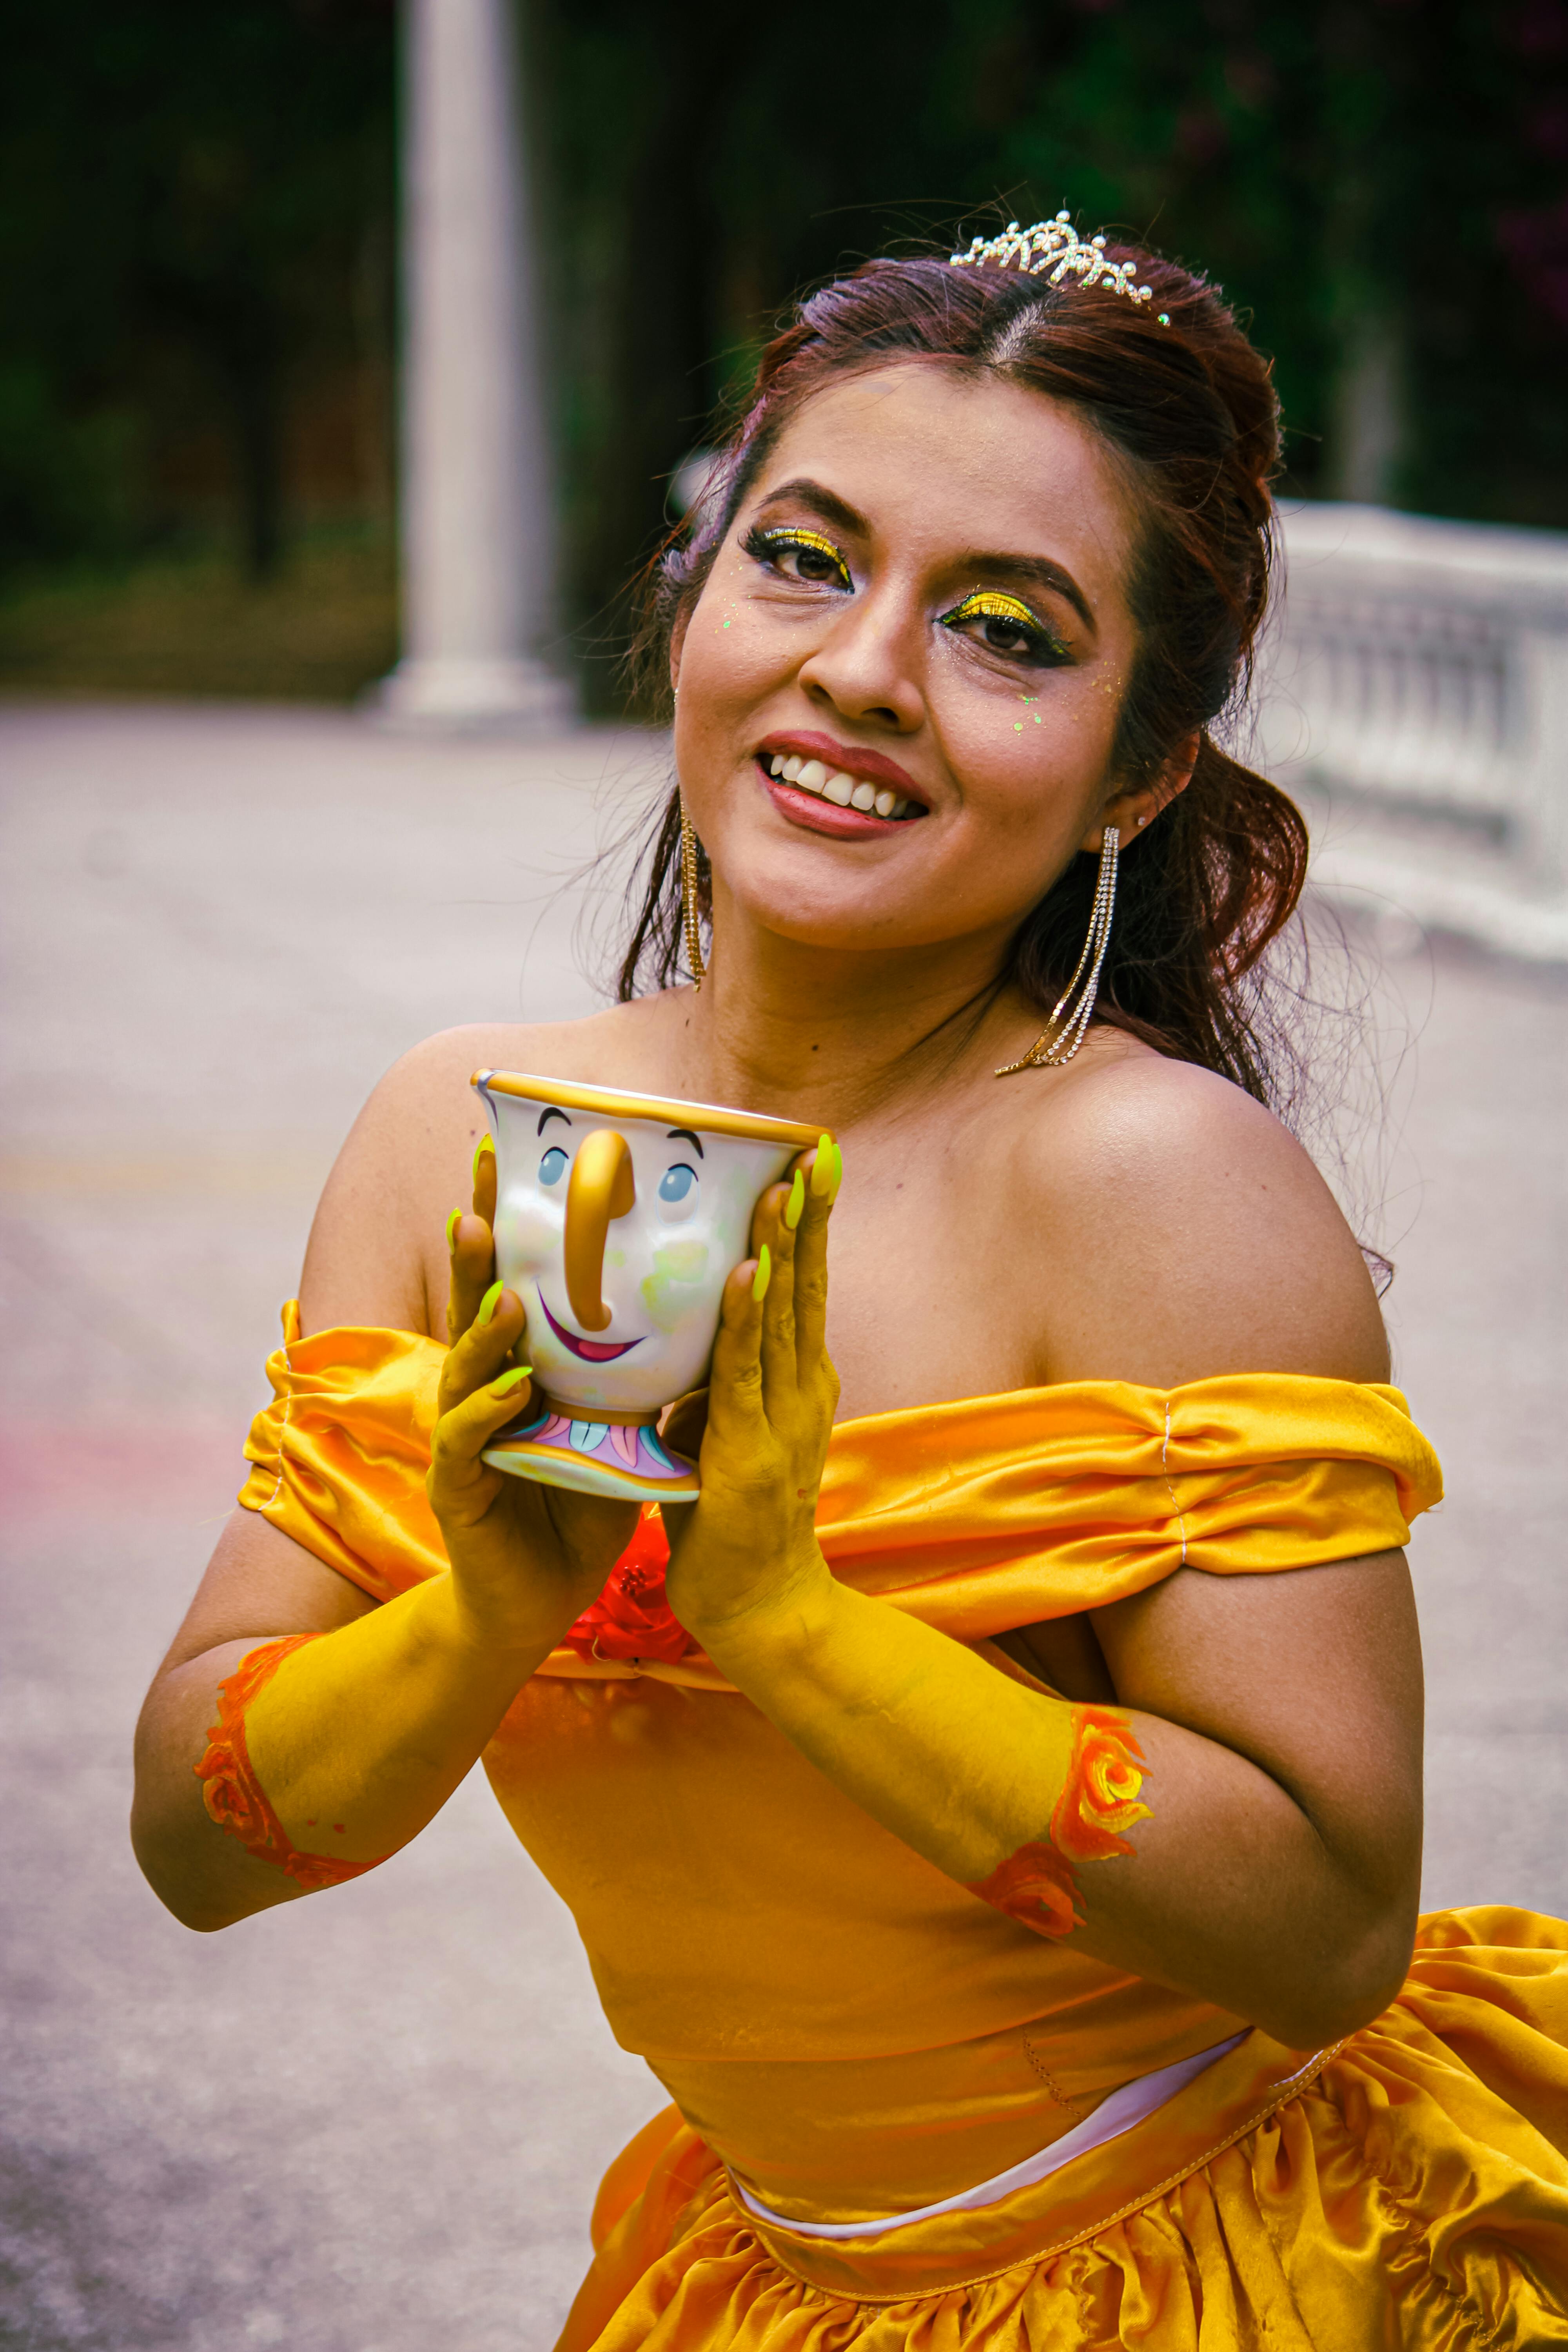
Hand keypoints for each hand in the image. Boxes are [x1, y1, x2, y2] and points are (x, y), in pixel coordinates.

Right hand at [428, 1140, 639, 1655]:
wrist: (542, 1596)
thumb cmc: (580, 1502)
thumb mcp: (620, 1423)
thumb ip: (641, 1367)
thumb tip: (707, 1301)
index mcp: (523, 1366)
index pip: (516, 1281)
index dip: (512, 1225)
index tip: (512, 1159)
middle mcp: (484, 1387)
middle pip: (474, 1303)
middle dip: (476, 1247)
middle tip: (479, 1189)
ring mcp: (463, 1435)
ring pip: (464, 1365)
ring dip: (484, 1326)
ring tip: (507, 1290)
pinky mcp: (459, 1486)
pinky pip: (468, 1439)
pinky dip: (488, 1411)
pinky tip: (511, 1389)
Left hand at [662, 1142, 841, 1644]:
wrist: (759, 1605)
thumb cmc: (730, 1521)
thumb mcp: (721, 1433)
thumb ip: (712, 1385)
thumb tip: (682, 1343)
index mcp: (800, 1381)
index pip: (803, 1286)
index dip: (807, 1224)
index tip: (809, 1160)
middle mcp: (804, 1389)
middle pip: (806, 1285)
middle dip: (808, 1215)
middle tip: (811, 1148)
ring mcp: (785, 1420)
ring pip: (781, 1317)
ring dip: (779, 1249)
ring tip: (779, 1188)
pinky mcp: (750, 1452)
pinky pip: (744, 1372)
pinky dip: (745, 1319)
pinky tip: (744, 1273)